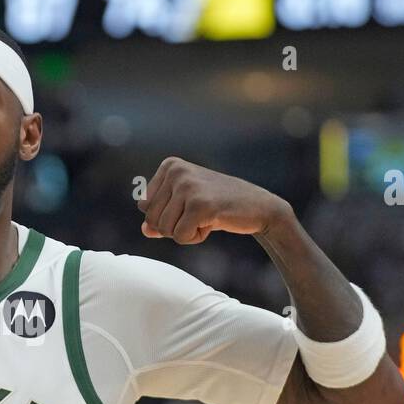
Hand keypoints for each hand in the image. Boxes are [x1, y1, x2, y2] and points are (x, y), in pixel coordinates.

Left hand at [137, 157, 291, 243]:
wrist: (259, 207)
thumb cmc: (219, 206)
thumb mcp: (185, 207)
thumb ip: (161, 217)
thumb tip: (145, 230)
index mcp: (170, 166)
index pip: (144, 206)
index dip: (166, 217)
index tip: (190, 207)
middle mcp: (176, 171)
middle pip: (151, 219)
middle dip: (174, 226)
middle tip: (200, 215)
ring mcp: (188, 186)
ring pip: (164, 229)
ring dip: (185, 232)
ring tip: (207, 217)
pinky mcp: (200, 205)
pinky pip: (180, 236)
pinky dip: (195, 237)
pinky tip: (213, 223)